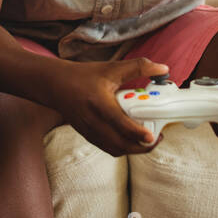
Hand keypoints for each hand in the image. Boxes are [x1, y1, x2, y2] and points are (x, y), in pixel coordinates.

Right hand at [50, 57, 171, 156]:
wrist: (54, 85)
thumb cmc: (83, 76)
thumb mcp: (111, 68)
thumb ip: (138, 67)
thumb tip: (163, 68)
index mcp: (99, 103)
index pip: (121, 124)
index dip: (138, 133)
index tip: (153, 136)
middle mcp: (93, 120)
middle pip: (120, 144)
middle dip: (141, 147)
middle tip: (155, 139)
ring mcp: (89, 130)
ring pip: (114, 149)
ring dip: (132, 149)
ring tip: (146, 140)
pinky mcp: (87, 135)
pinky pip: (107, 147)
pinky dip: (121, 147)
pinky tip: (130, 138)